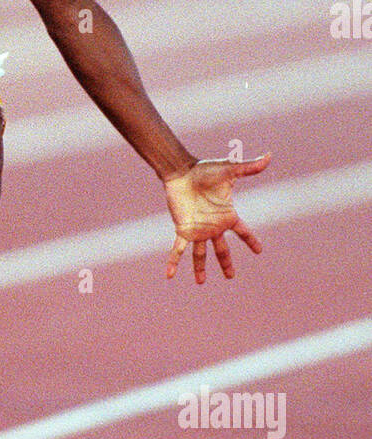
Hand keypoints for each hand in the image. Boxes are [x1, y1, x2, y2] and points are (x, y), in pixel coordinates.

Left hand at [163, 154, 270, 283]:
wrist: (182, 171)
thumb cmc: (205, 170)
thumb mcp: (230, 170)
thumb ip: (249, 167)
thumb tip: (269, 156)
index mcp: (226, 215)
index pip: (243, 232)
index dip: (251, 241)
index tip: (259, 251)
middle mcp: (213, 226)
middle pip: (222, 250)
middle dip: (226, 263)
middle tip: (230, 277)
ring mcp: (198, 230)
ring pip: (201, 254)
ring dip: (200, 268)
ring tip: (201, 282)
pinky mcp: (183, 229)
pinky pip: (179, 249)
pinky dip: (174, 261)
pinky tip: (169, 275)